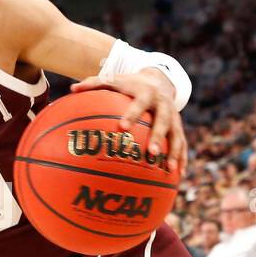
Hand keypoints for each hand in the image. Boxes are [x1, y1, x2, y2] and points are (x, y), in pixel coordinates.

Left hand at [70, 69, 186, 176]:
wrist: (158, 80)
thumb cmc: (129, 84)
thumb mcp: (113, 80)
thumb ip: (94, 84)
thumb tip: (72, 88)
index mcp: (146, 93)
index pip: (139, 103)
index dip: (132, 114)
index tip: (122, 127)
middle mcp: (163, 104)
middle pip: (164, 120)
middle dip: (159, 136)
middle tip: (151, 153)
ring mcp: (174, 116)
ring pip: (177, 134)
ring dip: (175, 152)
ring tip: (169, 170)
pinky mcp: (179, 127)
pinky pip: (182, 144)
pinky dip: (182, 158)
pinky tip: (178, 176)